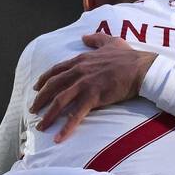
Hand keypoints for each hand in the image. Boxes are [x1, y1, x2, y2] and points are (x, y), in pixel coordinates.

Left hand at [31, 34, 156, 142]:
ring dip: (48, 115)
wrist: (141, 68)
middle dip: (40, 100)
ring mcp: (84, 85)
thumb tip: (85, 36)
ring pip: (59, 101)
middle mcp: (79, 72)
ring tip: (40, 127)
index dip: (44, 80)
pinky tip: (58, 138)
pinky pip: (76, 115)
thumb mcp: (110, 41)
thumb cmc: (128, 56)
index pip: (56, 70)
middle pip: (53, 87)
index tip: (36, 89)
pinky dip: (66, 128)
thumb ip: (96, 39)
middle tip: (33, 110)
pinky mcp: (93, 97)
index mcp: (81, 60)